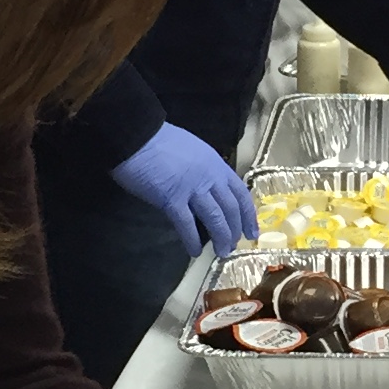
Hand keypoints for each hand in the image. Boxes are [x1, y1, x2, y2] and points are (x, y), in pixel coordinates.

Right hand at [108, 123, 256, 256]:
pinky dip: (192, 240)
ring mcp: (192, 188)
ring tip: (222, 252)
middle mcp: (210, 177)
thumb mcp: (194, 151)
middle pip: (231, 208)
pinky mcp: (172, 199)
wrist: (137, 136)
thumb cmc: (160, 141)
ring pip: (215, 218)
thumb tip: (208, 188)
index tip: (252, 231)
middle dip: (235, 230)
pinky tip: (194, 251)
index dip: (248, 215)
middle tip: (234, 245)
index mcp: (216, 164)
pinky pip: (187, 225)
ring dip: (221, 238)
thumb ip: (205, 170)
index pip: (240, 193)